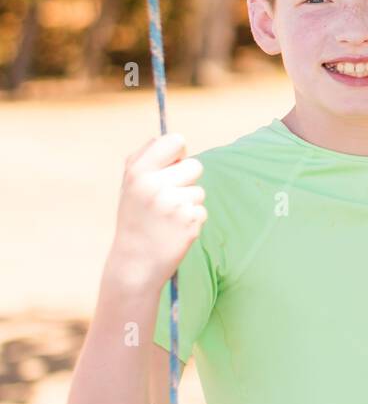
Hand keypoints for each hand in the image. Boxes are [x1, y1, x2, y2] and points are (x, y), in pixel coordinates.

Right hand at [108, 133, 206, 289]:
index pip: (175, 140)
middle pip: (195, 165)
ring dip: (188, 202)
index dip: (178, 152)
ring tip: (168, 218)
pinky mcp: (190, 222)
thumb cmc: (135, 219)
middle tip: (167, 198)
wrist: (134, 263)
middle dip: (186, 179)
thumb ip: (146, 157)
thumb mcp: (129, 185)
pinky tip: (174, 231)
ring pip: (199, 190)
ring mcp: (174, 204)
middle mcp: (155, 186)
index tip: (172, 164)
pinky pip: (202, 210)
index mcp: (139, 172)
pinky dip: (192, 220)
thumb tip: (175, 142)